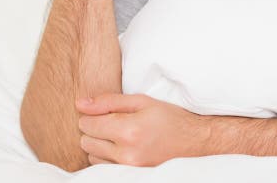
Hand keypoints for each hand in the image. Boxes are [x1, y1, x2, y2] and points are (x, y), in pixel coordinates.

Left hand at [76, 93, 208, 166]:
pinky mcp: (130, 177)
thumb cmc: (170, 118)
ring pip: (92, 155)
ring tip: (119, 135)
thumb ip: (109, 101)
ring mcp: (128, 168)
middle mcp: (126, 153)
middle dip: (94, 129)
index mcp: (129, 130)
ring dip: (99, 144)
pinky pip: (103, 167)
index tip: (104, 112)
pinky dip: (107, 156)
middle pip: (86, 141)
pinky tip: (122, 147)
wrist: (195, 143)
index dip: (91, 114)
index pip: (88, 124)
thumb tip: (80, 104)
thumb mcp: (142, 101)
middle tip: (112, 122)